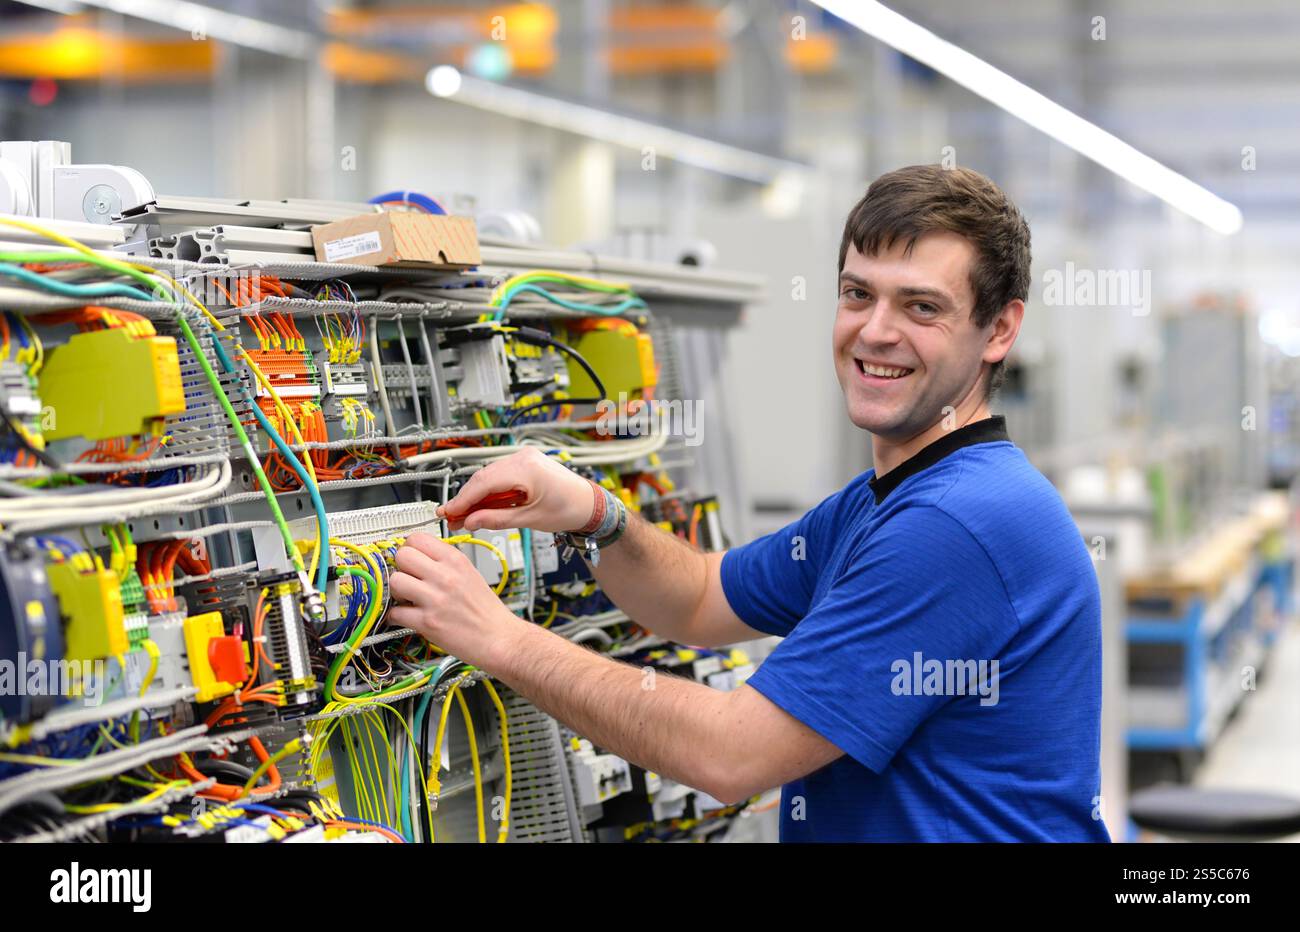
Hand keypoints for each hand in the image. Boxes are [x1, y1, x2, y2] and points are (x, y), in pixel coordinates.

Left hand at [388, 532, 524, 671]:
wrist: (499, 637)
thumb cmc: (485, 610)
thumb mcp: (470, 573)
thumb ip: (445, 562)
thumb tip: (420, 556)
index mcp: (455, 560)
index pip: (417, 538)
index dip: (409, 548)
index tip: (410, 558)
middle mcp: (445, 576)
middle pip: (402, 555)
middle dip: (400, 567)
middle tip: (407, 578)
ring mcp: (435, 599)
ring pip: (395, 581)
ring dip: (396, 591)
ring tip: (407, 598)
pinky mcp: (427, 622)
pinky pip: (395, 612)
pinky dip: (396, 616)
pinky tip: (407, 616)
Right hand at [438, 447, 594, 533]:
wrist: (589, 504)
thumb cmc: (569, 509)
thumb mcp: (529, 519)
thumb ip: (496, 519)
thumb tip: (470, 522)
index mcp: (526, 468)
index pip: (484, 483)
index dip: (462, 500)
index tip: (448, 513)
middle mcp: (523, 458)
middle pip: (483, 478)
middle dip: (466, 500)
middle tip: (452, 518)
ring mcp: (524, 458)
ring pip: (489, 476)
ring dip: (477, 496)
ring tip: (464, 516)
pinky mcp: (526, 463)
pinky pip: (500, 476)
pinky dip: (490, 492)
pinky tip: (482, 506)